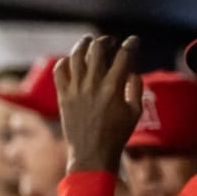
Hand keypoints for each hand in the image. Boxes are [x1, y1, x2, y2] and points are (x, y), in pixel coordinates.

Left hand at [54, 34, 142, 173]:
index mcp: (113, 88)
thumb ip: (136, 89)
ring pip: (77, 55)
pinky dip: (65, 61)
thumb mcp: (135, 113)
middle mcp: (93, 84)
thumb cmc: (117, 136)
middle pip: (98, 49)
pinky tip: (70, 60)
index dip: (130, 44)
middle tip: (109, 42)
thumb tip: (132, 72)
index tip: (133, 41)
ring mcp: (76, 89)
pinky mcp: (63, 96)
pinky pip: (59, 71)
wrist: (92, 154)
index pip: (124, 55)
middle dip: (106, 41)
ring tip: (89, 41)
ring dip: (84, 44)